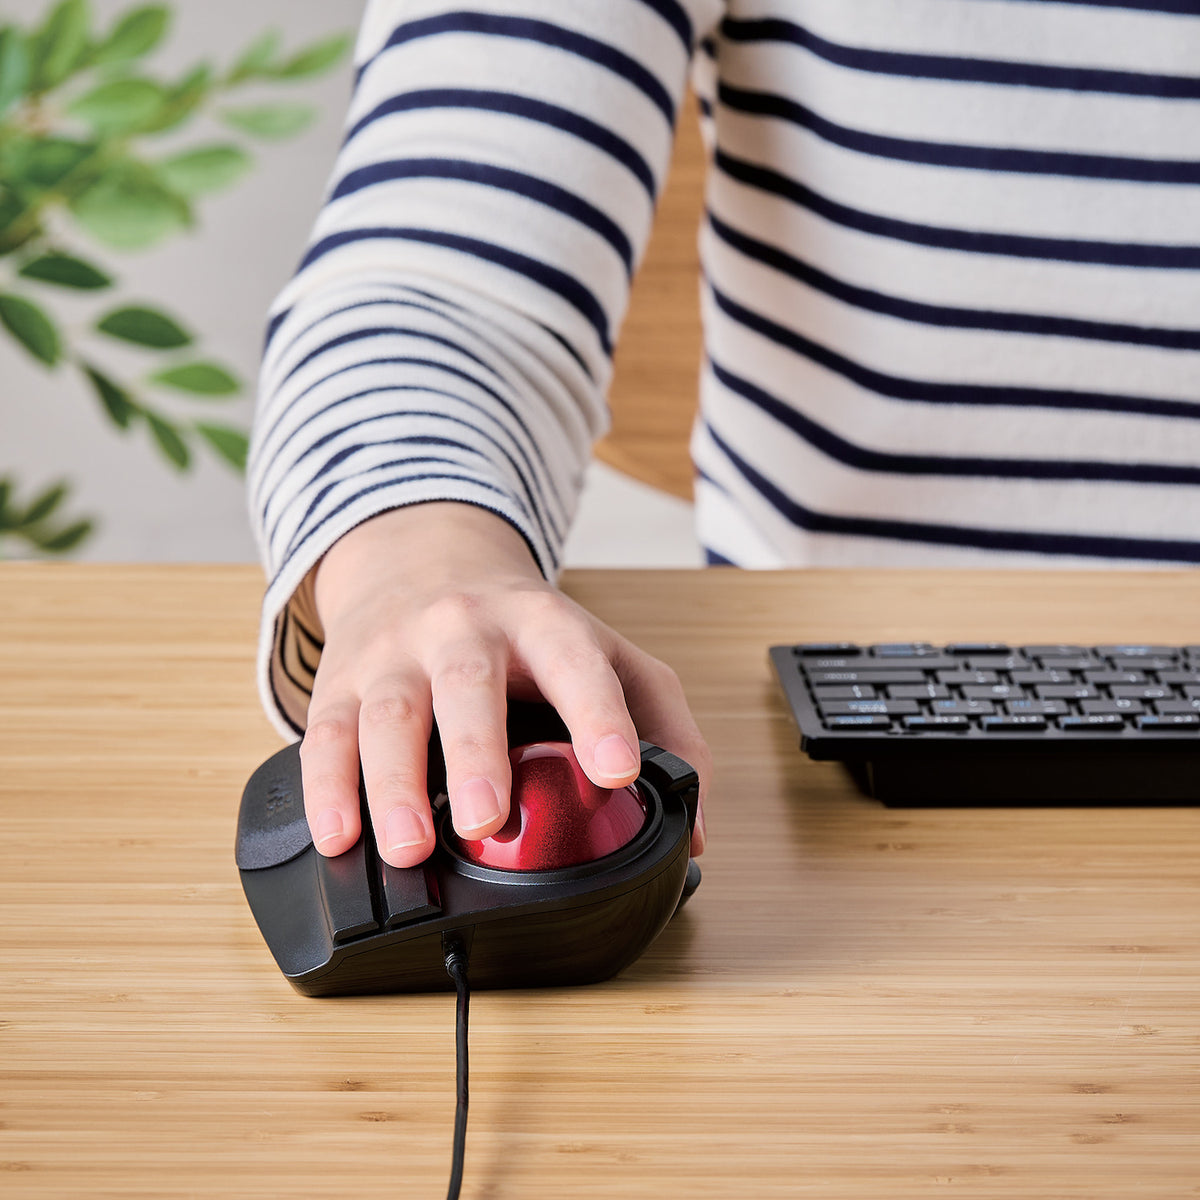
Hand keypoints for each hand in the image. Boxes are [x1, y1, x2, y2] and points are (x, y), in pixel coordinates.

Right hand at [297, 502, 709, 867]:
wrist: (422, 557)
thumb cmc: (524, 626)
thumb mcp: (606, 651)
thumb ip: (663, 726)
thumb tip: (693, 824)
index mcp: (543, 622)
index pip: (576, 661)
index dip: (599, 714)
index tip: (618, 770)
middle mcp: (464, 628)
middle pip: (467, 681)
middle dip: (474, 752)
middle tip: (484, 819)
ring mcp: (398, 653)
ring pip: (389, 713)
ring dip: (393, 783)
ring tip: (409, 847)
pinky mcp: (343, 682)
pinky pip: (326, 734)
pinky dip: (329, 787)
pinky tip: (340, 835)